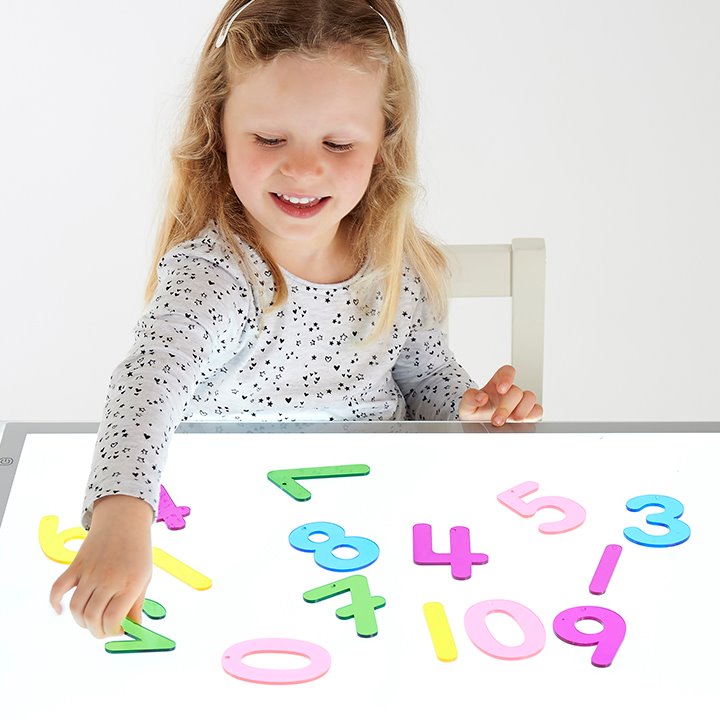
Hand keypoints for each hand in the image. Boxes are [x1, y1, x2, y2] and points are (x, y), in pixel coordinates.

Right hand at [49, 495, 153, 637]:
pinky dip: (54, 603)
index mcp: (129, 583)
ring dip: (81, 621)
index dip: (113, 632)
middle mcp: (108, 578)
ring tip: (91, 620)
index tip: (118, 631)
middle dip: (97, 631)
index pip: (113, 619)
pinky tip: (60, 611)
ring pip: (75, 608)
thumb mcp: (145, 577)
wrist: (124, 520)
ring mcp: (90, 572)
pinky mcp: (76, 566)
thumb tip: (131, 630)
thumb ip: (136, 604)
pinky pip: (58, 589)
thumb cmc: (137, 550)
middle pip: (92, 617)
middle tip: (104, 629)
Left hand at [458, 364, 542, 424]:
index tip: (501, 389)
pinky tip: (520, 423)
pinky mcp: (527, 414)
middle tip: (496, 420)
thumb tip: (481, 397)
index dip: (507, 378)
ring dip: (521, 411)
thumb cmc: (473, 413)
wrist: (476, 426)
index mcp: (496, 384)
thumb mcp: (466, 406)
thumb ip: (470, 398)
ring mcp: (520, 402)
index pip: (507, 371)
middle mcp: (510, 391)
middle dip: (507, 407)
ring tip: (511, 421)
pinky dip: (531, 416)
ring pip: (530, 398)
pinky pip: (537, 411)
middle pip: (516, 391)